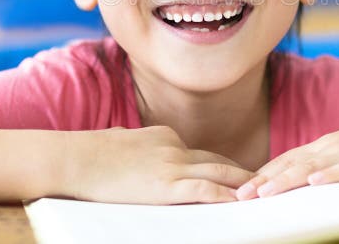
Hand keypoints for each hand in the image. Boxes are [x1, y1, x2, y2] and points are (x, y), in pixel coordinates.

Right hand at [62, 125, 255, 204]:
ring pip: (218, 172)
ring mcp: (171, 165)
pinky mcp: (165, 185)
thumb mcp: (123, 143)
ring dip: (242, 183)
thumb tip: (141, 157)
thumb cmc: (89, 154)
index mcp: (163, 136)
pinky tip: (239, 202)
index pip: (200, 153)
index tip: (238, 174)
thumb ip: (141, 149)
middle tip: (264, 180)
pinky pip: (203, 189)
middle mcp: (173, 147)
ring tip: (262, 192)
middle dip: (242, 172)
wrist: (75, 158)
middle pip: (217, 160)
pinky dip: (224, 195)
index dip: (221, 165)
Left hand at [236, 103, 338, 199]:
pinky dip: (331, 176)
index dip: (263, 174)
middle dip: (264, 180)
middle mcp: (332, 146)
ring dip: (286, 180)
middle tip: (240, 197)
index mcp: (326, 146)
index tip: (240, 190)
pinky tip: (315, 183)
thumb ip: (331, 168)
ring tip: (264, 193)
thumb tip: (309, 187)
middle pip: (291, 164)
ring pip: (313, 166)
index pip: (287, 160)